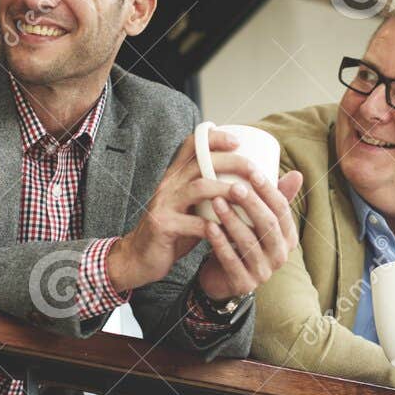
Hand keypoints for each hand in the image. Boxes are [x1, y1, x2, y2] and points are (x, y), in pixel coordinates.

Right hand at [107, 130, 254, 292]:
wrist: (138, 257)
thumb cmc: (173, 231)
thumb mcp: (188, 206)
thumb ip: (208, 194)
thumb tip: (246, 185)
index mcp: (175, 176)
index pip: (191, 145)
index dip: (214, 138)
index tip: (238, 141)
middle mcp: (168, 184)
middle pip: (201, 162)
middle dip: (231, 162)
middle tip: (255, 169)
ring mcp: (164, 204)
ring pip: (199, 188)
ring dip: (226, 190)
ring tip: (247, 194)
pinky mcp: (163, 225)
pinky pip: (193, 223)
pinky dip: (214, 226)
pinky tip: (230, 230)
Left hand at [195, 168, 304, 299]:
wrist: (221, 276)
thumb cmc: (241, 239)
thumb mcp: (258, 219)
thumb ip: (274, 198)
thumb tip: (297, 174)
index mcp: (288, 237)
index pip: (282, 210)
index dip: (269, 192)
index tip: (253, 173)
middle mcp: (281, 256)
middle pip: (268, 225)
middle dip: (251, 204)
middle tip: (233, 187)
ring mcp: (264, 272)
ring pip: (249, 242)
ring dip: (232, 220)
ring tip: (216, 201)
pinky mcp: (244, 284)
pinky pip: (232, 261)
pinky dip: (220, 242)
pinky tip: (209, 226)